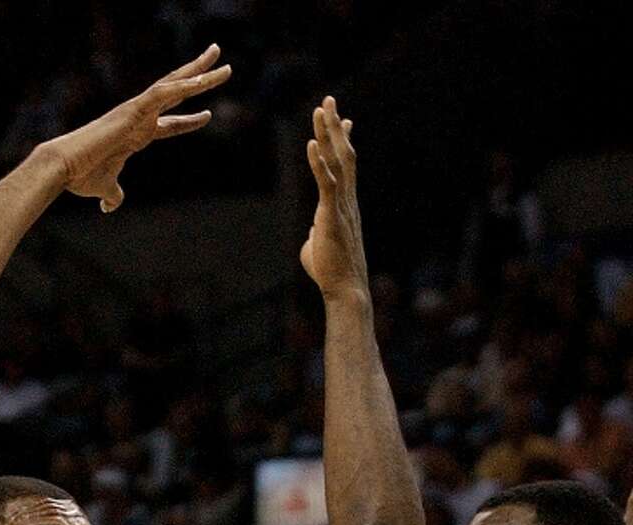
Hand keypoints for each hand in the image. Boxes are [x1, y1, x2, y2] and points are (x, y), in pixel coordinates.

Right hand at [45, 45, 230, 213]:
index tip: (208, 115)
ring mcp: (136, 111)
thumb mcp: (105, 189)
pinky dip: (180, 85)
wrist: (64, 167)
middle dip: (200, 77)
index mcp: (136, 134)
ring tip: (221, 60)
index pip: (169, 124)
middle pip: (176, 92)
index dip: (188, 121)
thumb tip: (109, 207)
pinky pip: (161, 93)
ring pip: (174, 85)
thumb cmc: (81, 176)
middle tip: (223, 66)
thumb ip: (112, 196)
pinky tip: (201, 79)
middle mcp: (139, 117)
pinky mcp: (131, 110)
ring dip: (199, 72)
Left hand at [300, 96, 367, 299]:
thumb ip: (316, 233)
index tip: (345, 119)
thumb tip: (313, 232)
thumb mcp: (320, 246)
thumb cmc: (331, 271)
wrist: (344, 288)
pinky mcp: (331, 215)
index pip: (346, 166)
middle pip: (343, 154)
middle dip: (335, 126)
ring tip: (321, 109)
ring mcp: (341, 205)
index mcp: (344, 203)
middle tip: (329, 101)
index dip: (344, 141)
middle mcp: (347, 199)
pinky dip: (318, 163)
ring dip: (328, 134)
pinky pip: (326, 183)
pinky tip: (311, 144)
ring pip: (338, 161)